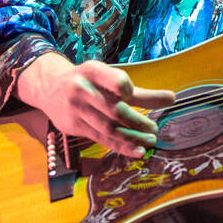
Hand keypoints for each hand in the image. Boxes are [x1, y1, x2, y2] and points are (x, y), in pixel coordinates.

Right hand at [15, 53, 176, 156]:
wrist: (50, 87)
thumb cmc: (89, 82)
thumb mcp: (110, 79)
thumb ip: (140, 92)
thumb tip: (172, 98)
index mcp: (93, 71)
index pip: (116, 81)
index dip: (128, 90)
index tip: (134, 96)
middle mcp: (81, 89)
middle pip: (115, 109)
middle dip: (138, 121)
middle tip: (154, 129)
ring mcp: (76, 109)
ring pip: (108, 127)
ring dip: (132, 137)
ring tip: (150, 141)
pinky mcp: (74, 126)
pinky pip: (101, 139)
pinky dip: (121, 146)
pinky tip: (137, 150)